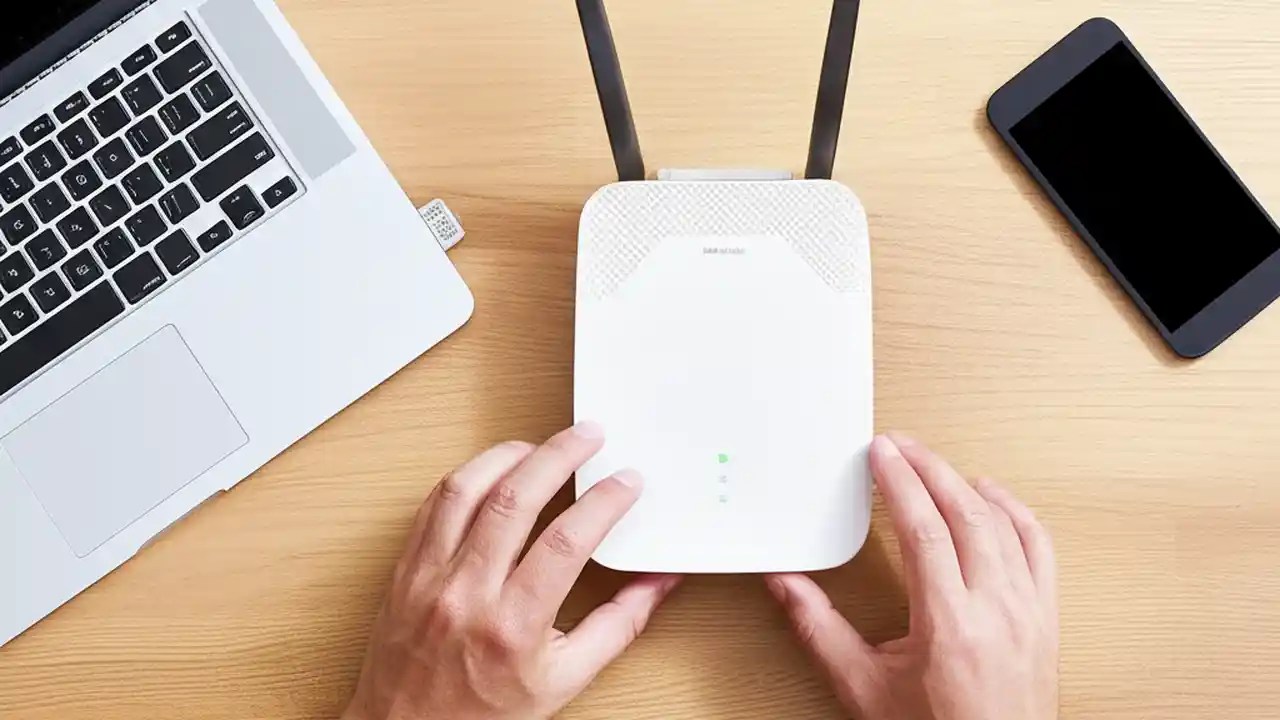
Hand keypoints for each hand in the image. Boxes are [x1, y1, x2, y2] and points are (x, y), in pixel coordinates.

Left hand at [344, 422, 680, 719]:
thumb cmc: (482, 715)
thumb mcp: (565, 681)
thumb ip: (617, 626)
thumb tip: (658, 583)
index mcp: (513, 626)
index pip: (567, 542)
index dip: (604, 502)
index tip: (626, 482)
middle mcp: (467, 594)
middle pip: (516, 499)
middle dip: (560, 455)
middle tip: (588, 436)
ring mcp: (430, 576)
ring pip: (467, 490)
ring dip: (509, 454)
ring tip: (540, 444)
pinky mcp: (406, 568)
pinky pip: (434, 503)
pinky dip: (467, 475)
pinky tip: (493, 468)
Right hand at [767, 434, 1057, 719]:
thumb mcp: (864, 687)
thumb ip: (821, 630)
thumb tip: (787, 586)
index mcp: (950, 625)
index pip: (925, 529)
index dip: (900, 482)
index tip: (883, 454)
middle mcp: (997, 611)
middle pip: (966, 513)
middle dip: (930, 468)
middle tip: (901, 445)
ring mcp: (1029, 612)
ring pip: (1005, 524)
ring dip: (967, 484)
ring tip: (936, 464)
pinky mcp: (1046, 618)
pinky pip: (1039, 548)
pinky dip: (1016, 512)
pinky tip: (994, 499)